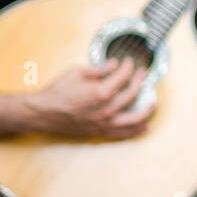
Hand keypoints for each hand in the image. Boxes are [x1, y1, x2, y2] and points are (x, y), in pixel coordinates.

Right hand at [24, 57, 153, 137]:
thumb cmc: (57, 92)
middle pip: (132, 94)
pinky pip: (123, 134)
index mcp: (101, 92)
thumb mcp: (76, 72)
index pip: (123, 77)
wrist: (42, 113)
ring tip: (153, 102)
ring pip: (134, 118)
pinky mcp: (99, 132)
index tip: (129, 62)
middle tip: (142, 74)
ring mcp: (104, 123)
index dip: (129, 67)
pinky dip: (135, 130)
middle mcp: (106, 109)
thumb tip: (113, 65)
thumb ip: (98, 69)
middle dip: (140, 81)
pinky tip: (144, 126)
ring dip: (146, 109)